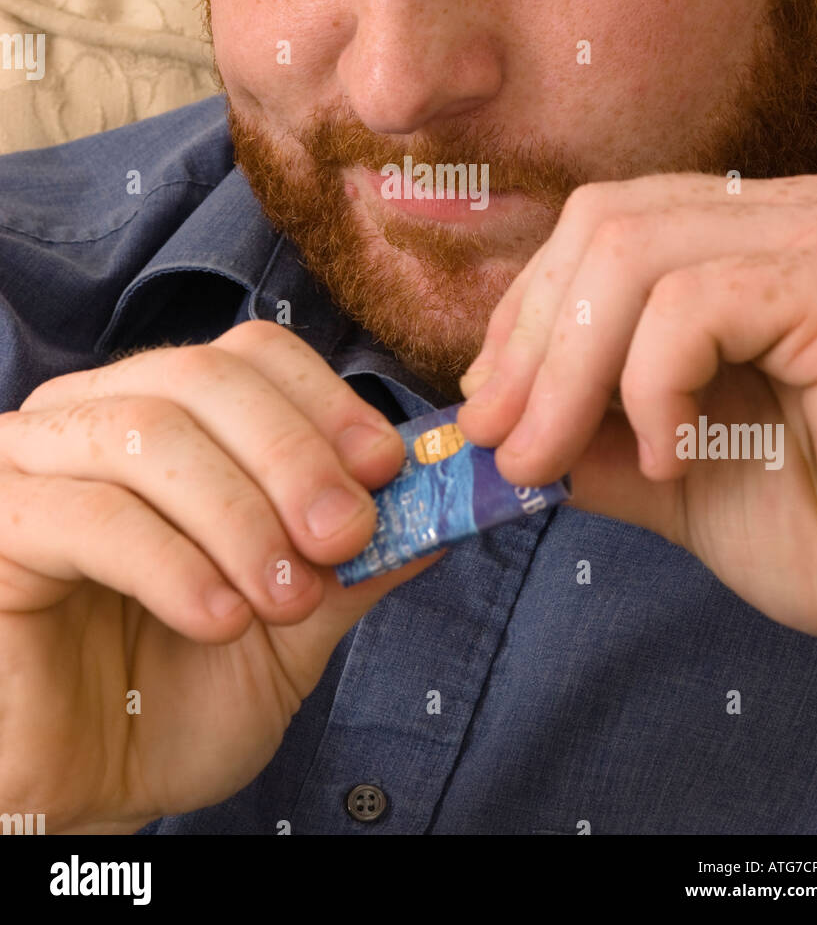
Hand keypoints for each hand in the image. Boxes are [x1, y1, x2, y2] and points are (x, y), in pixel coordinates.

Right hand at [0, 320, 441, 831]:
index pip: (250, 352)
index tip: (386, 471)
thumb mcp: (295, 621)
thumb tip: (444, 502)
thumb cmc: (178, 695)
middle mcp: (92, 414)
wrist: (89, 795)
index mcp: (165, 412)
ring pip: (150, 434)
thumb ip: (358, 557)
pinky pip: (90, 515)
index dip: (326, 402)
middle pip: (205, 376)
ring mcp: (31, 462)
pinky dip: (174, 563)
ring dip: (240, 516)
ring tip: (284, 597)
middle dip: (295, 457)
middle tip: (346, 538)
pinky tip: (218, 620)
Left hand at [457, 172, 816, 636]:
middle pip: (602, 224)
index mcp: (752, 240)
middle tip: (498, 438)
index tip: (488, 398)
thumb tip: (497, 419)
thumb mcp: (677, 474)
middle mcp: (789, 214)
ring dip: (564, 370)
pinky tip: (671, 457)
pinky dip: (652, 386)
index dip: (528, 309)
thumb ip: (593, 433)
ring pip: (628, 253)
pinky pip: (693, 304)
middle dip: (529, 338)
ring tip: (551, 457)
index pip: (604, 227)